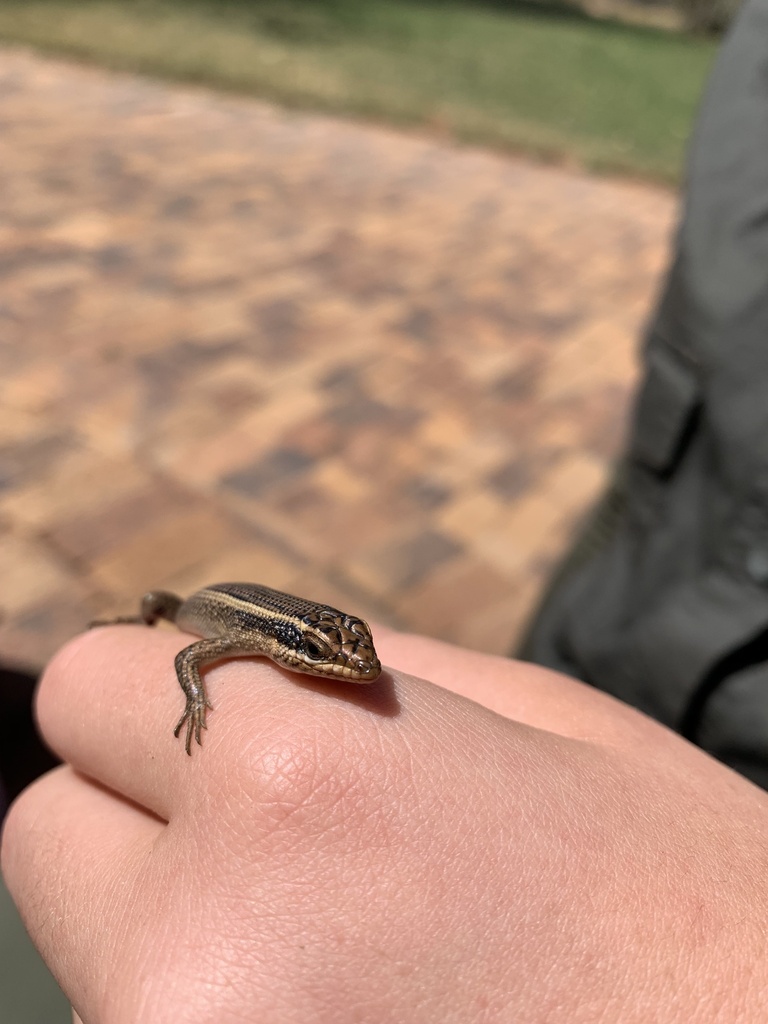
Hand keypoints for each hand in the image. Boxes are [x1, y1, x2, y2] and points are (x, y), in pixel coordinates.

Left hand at [3, 624, 767, 1022]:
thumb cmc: (681, 896)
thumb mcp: (533, 720)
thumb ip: (346, 664)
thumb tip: (220, 642)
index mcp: (296, 771)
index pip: (82, 688)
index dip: (154, 697)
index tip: (218, 724)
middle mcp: (206, 942)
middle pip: (44, 833)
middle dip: (141, 816)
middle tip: (279, 837)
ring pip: (92, 953)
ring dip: (180, 926)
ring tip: (342, 938)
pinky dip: (221, 1005)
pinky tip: (352, 1003)